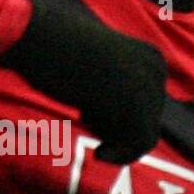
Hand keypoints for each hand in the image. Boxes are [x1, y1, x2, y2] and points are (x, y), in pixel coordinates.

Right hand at [0, 0, 166, 164]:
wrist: (37, 37)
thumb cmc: (56, 52)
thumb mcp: (97, 68)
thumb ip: (117, 90)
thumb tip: (124, 128)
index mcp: (150, 57)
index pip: (150, 104)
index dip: (119, 116)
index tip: (88, 109)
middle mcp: (156, 70)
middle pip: (148, 120)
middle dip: (116, 126)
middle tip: (84, 112)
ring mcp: (148, 87)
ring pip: (144, 135)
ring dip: (114, 138)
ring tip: (86, 119)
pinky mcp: (136, 107)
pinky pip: (141, 145)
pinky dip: (120, 156)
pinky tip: (98, 153)